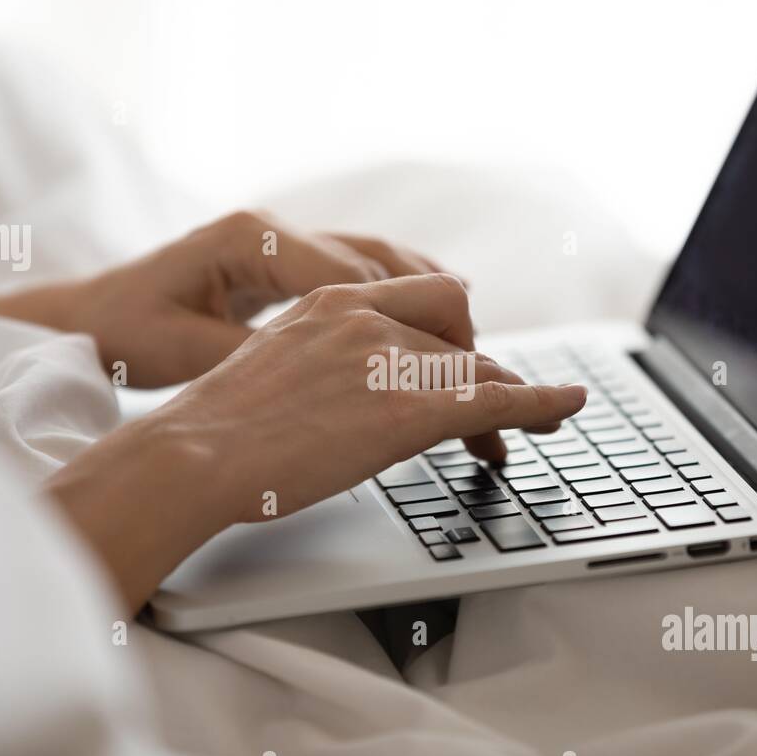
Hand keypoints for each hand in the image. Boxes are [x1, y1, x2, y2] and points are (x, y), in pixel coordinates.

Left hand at [0, 210, 449, 386]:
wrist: (85, 319)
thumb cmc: (126, 334)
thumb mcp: (192, 356)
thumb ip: (269, 363)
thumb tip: (347, 385)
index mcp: (252, 242)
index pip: (360, 280)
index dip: (417, 330)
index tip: (462, 371)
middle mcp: (277, 231)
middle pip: (389, 265)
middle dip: (443, 321)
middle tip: (481, 375)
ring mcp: (284, 244)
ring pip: (386, 264)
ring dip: (433, 308)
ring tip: (474, 357)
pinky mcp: (286, 267)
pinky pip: (366, 276)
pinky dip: (407, 305)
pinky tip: (431, 337)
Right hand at [47, 274, 587, 609]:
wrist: (192, 455)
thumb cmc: (215, 431)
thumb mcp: (274, 369)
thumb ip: (323, 363)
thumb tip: (349, 390)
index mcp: (329, 300)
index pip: (420, 299)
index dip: (453, 335)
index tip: (464, 360)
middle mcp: (365, 316)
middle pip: (457, 331)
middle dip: (481, 369)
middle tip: (495, 408)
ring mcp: (389, 357)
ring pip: (477, 369)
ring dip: (503, 401)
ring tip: (519, 430)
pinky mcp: (410, 407)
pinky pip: (499, 398)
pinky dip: (542, 402)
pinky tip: (564, 406)